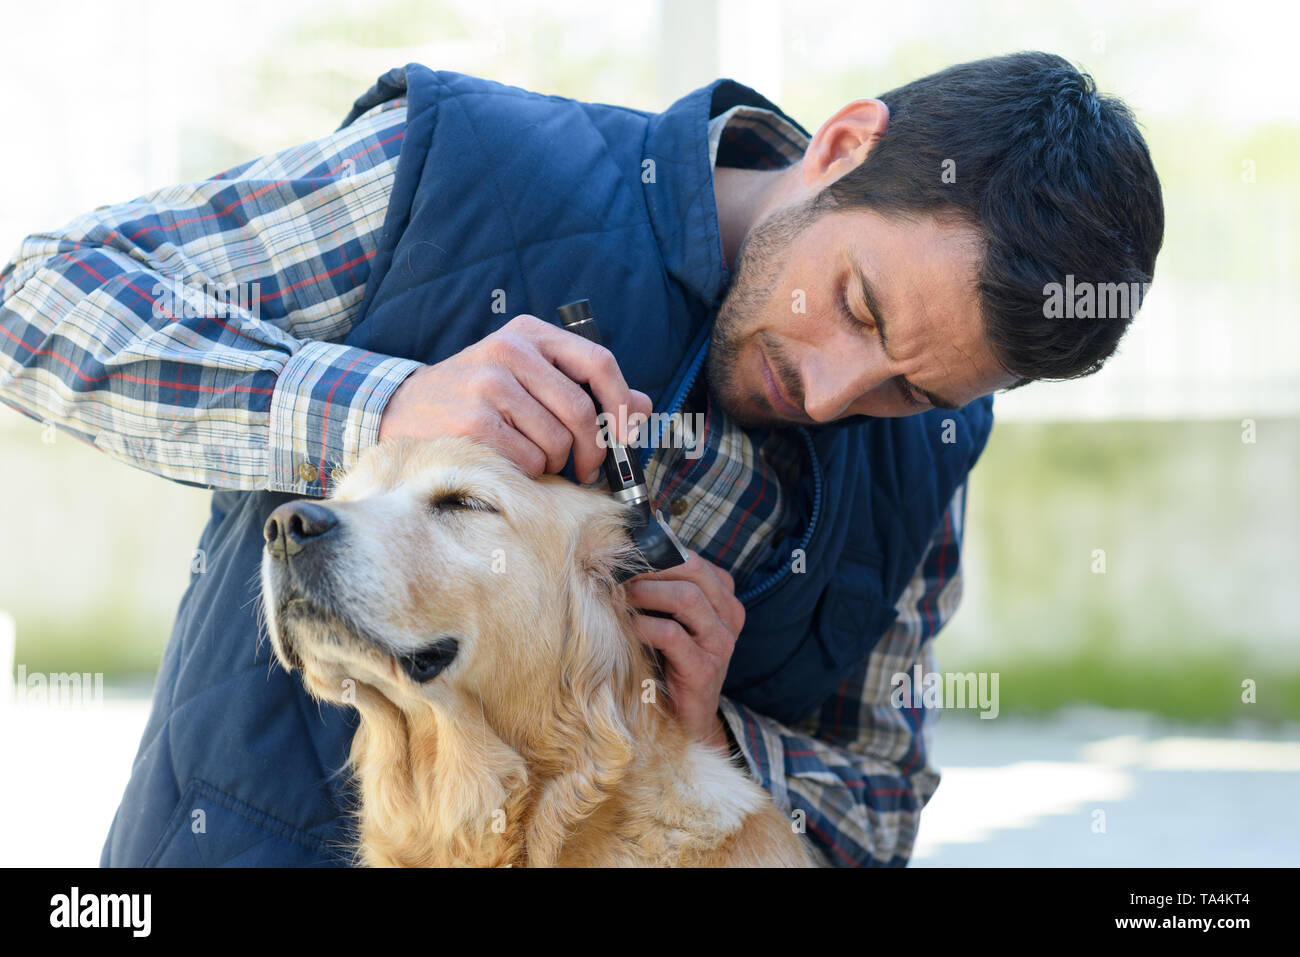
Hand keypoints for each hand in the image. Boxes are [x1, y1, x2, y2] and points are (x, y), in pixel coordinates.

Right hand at [378, 314, 652, 482]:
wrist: (402, 409)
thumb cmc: (477, 398)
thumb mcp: (528, 379)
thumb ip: (585, 389)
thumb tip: (644, 407)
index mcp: (530, 334)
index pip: (598, 362)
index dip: (621, 403)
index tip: (627, 436)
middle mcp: (510, 350)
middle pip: (581, 411)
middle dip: (592, 451)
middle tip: (585, 469)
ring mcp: (489, 382)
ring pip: (557, 441)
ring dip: (555, 465)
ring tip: (536, 461)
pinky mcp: (473, 419)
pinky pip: (528, 459)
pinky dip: (529, 472)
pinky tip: (511, 464)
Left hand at [622, 549, 744, 748]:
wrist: (685, 720)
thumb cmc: (669, 662)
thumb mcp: (670, 620)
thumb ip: (659, 591)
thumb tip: (620, 559)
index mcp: (724, 598)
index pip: (692, 559)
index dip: (655, 553)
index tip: (623, 556)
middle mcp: (730, 616)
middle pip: (693, 570)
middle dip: (650, 568)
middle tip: (617, 572)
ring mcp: (721, 643)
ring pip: (686, 598)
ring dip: (645, 592)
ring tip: (619, 596)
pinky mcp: (705, 669)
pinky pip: (672, 635)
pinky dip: (644, 625)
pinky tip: (627, 627)